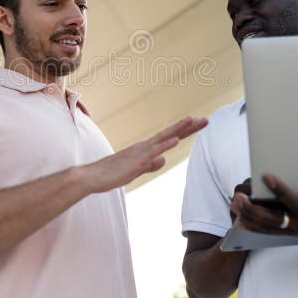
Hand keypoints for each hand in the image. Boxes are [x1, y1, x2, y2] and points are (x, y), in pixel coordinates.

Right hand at [83, 116, 206, 192]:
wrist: (91, 178)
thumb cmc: (111, 174)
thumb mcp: (136, 170)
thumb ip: (149, 165)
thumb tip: (163, 160)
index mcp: (145, 149)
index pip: (170, 137)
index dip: (185, 131)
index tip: (199, 123)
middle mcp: (144, 147)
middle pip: (170, 134)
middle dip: (188, 127)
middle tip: (206, 119)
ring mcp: (140, 153)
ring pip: (163, 138)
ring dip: (178, 129)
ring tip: (192, 120)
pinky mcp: (135, 161)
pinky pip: (152, 152)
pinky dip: (164, 145)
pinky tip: (175, 140)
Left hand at [231, 169, 297, 251]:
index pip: (295, 203)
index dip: (281, 191)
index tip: (267, 176)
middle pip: (273, 220)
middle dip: (254, 210)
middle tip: (240, 197)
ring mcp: (295, 229)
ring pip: (267, 227)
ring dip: (249, 217)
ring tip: (235, 203)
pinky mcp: (291, 230)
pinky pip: (268, 231)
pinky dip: (253, 226)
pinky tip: (239, 218)